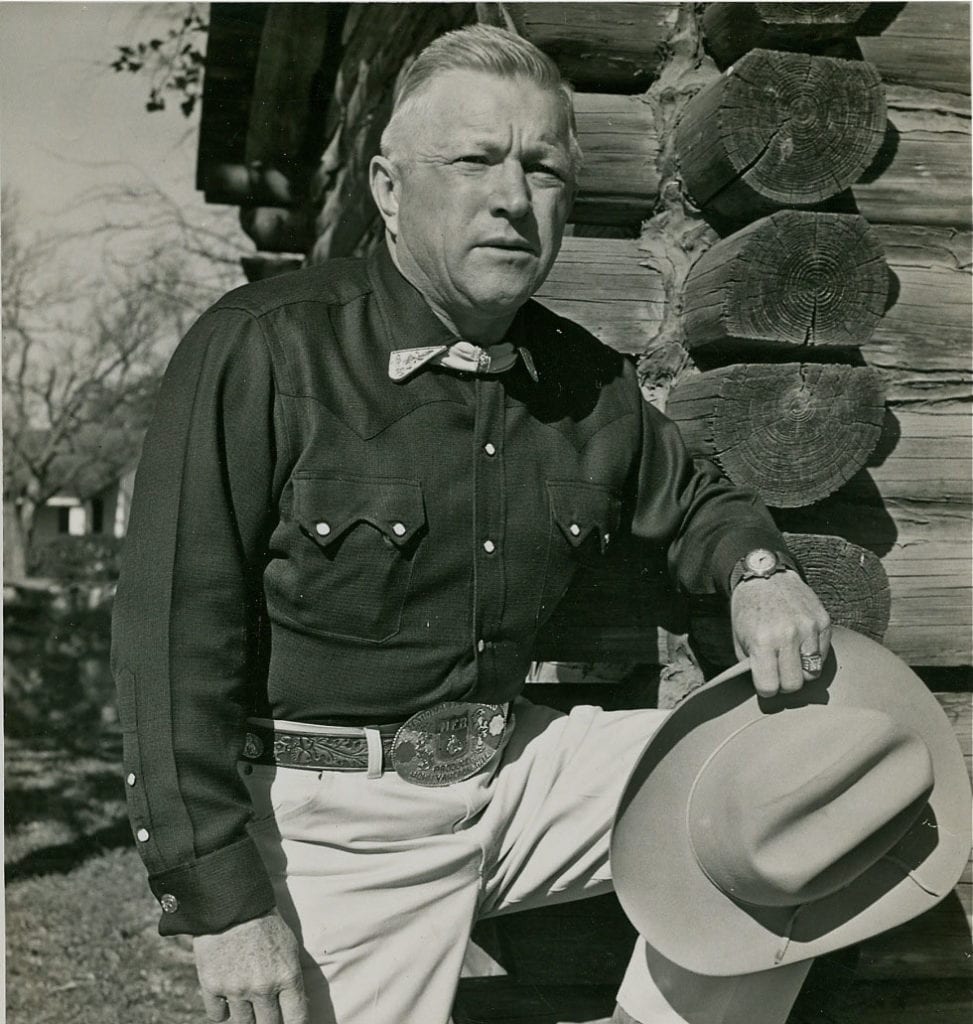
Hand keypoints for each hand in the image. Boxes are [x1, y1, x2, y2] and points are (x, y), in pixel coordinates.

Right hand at [194, 909, 307, 1023]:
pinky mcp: (213, 986)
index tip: (289, 1022)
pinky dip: (223, 1010)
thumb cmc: (266, 925)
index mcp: (287, 976)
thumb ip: (291, 980)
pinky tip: (228, 995)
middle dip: (270, 1020)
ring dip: (247, 1014)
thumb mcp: (289, 948)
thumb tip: (294, 1009)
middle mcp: (263, 987)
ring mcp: (236, 989)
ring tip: (248, 996)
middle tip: (267, 1010)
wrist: (232, 903)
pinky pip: (218, 1016)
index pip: (296, 1020)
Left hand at [730, 569, 830, 697]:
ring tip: (791, 661)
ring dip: (801, 671)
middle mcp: (787, 635)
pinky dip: (813, 656)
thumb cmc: (748, 610)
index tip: (766, 684)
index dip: (767, 690)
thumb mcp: (739, 638)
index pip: (770, 686)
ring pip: (813, 672)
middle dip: (785, 684)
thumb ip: (751, 665)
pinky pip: (823, 655)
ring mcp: (808, 628)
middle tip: (779, 674)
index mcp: (762, 641)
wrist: (765, 577)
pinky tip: (801, 647)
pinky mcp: (823, 621)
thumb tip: (765, 688)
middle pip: (794, 684)